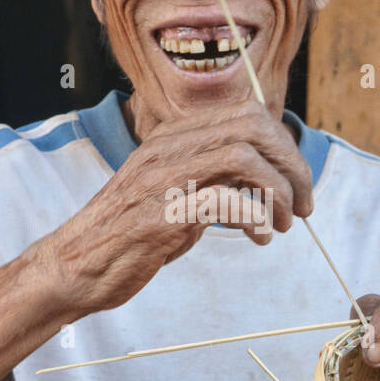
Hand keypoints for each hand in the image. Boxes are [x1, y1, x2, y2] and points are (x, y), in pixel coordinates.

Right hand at [47, 98, 312, 315]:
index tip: (296, 183)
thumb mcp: (178, 193)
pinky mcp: (159, 215)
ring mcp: (162, 179)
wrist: (77, 266)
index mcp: (173, 137)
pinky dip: (254, 218)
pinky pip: (222, 200)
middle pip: (252, 127)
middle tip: (302, 205)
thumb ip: (215, 176)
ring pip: (242, 157)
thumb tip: (269, 177)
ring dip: (277, 192)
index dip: (285, 145)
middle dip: (292, 166)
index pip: (248, 114)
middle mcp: (168, 148)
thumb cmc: (131, 234)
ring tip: (282, 223)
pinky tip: (258, 238)